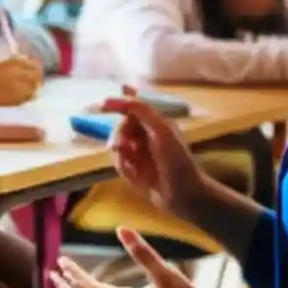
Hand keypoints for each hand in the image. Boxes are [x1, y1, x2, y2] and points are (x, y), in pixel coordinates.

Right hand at [102, 97, 206, 217]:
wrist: (184, 195)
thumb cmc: (177, 161)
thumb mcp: (162, 131)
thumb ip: (143, 110)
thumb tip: (124, 92)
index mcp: (156, 123)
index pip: (132, 107)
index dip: (118, 104)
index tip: (102, 106)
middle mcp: (146, 136)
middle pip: (120, 126)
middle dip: (119, 135)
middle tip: (126, 146)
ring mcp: (140, 154)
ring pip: (116, 145)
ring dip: (119, 153)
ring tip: (130, 163)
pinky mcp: (135, 170)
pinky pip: (118, 163)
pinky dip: (122, 167)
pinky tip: (132, 175)